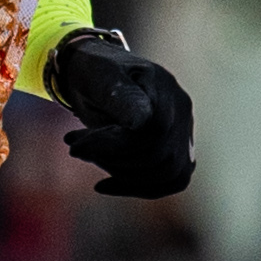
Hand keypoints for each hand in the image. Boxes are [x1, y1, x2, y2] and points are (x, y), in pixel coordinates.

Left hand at [48, 29, 194, 199]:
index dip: (116, 145)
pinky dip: (139, 187)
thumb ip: (117, 96)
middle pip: (159, 155)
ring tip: (91, 156)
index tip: (75, 144)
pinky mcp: (181, 148)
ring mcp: (184, 128)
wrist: (98, 75)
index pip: (153, 128)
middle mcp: (180, 107)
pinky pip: (173, 179)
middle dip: (111, 159)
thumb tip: (140, 123)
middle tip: (76, 148)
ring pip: (169, 173)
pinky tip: (105, 184)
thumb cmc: (94, 73)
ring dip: (122, 174)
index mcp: (161, 85)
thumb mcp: (97, 77)